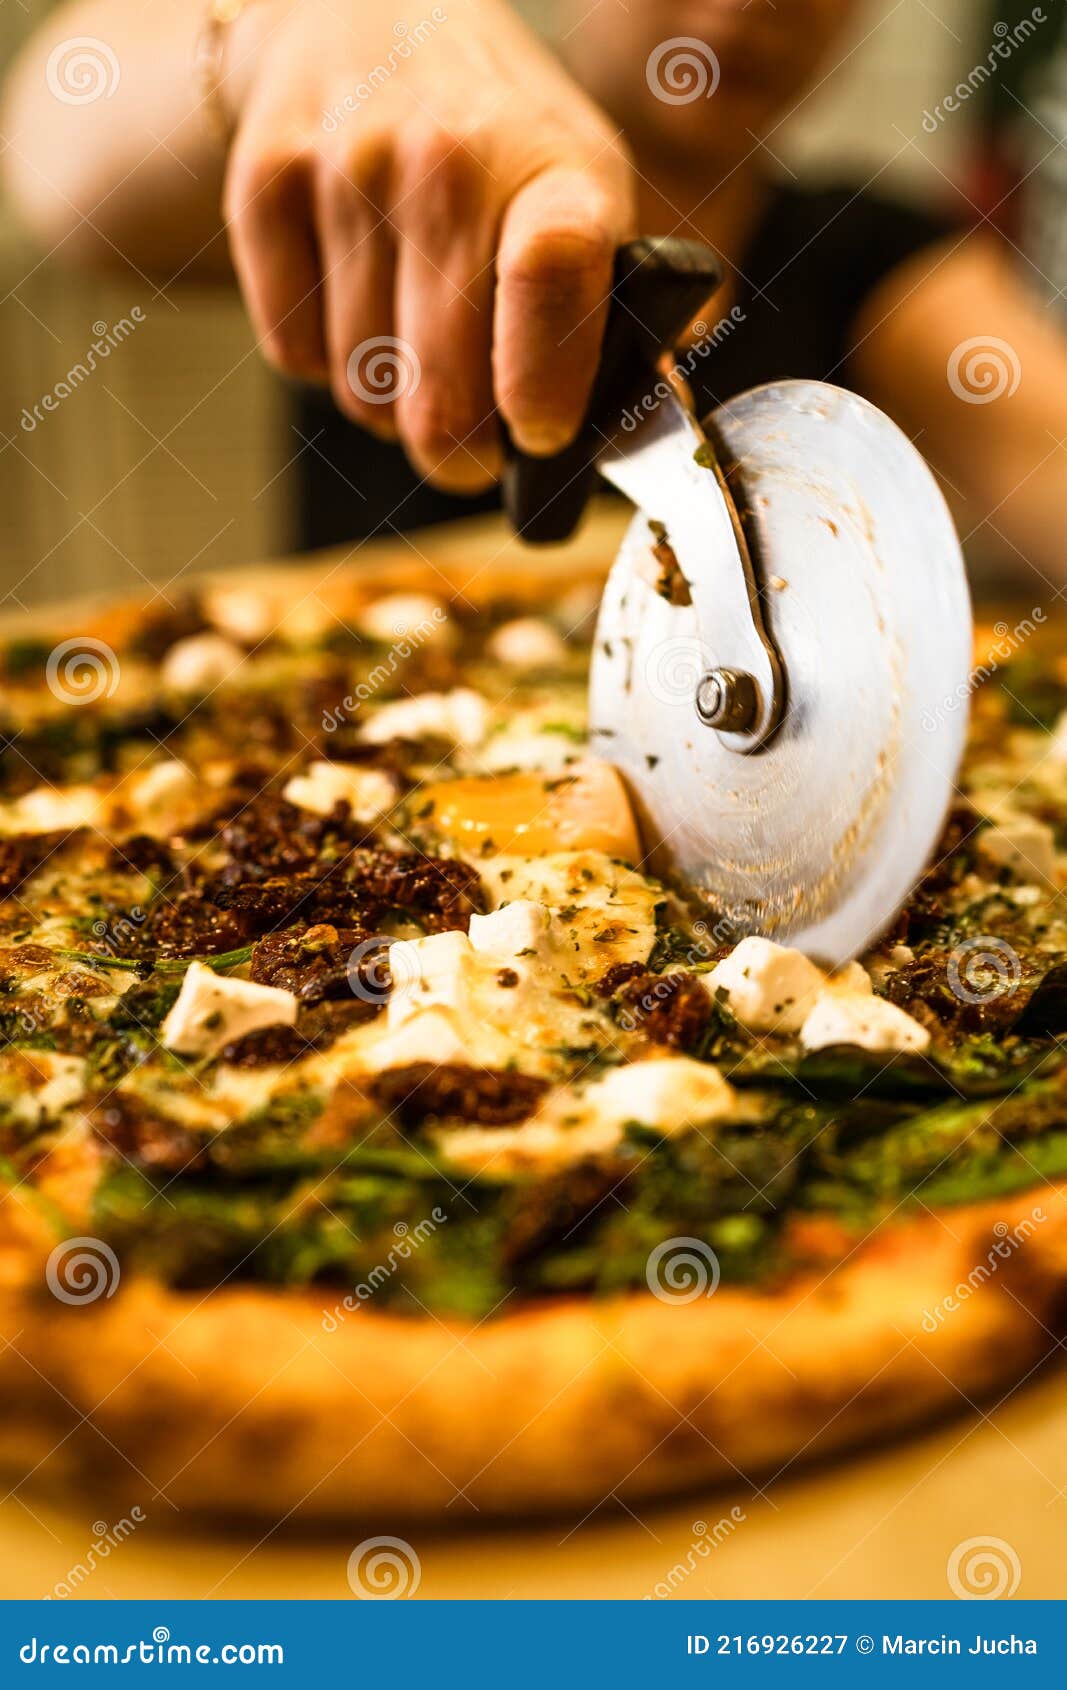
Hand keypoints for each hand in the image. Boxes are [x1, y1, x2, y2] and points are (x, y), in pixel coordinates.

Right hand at [221, 0, 634, 490]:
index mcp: (551, 171)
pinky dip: (323, 363)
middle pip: (440, 394)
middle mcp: (446, 159)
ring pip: (362, 391)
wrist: (371, 17)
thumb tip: (640, 429)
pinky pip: (294, 355)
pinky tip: (355, 305)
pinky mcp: (266, 183)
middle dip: (460, 451)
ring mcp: (347, 167)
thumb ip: (613, 315)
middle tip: (474, 443)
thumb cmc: (498, 143)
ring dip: (390, 402)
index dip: (541, 387)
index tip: (538, 433)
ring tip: (413, 344)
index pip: (549, 278)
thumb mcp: (584, 194)